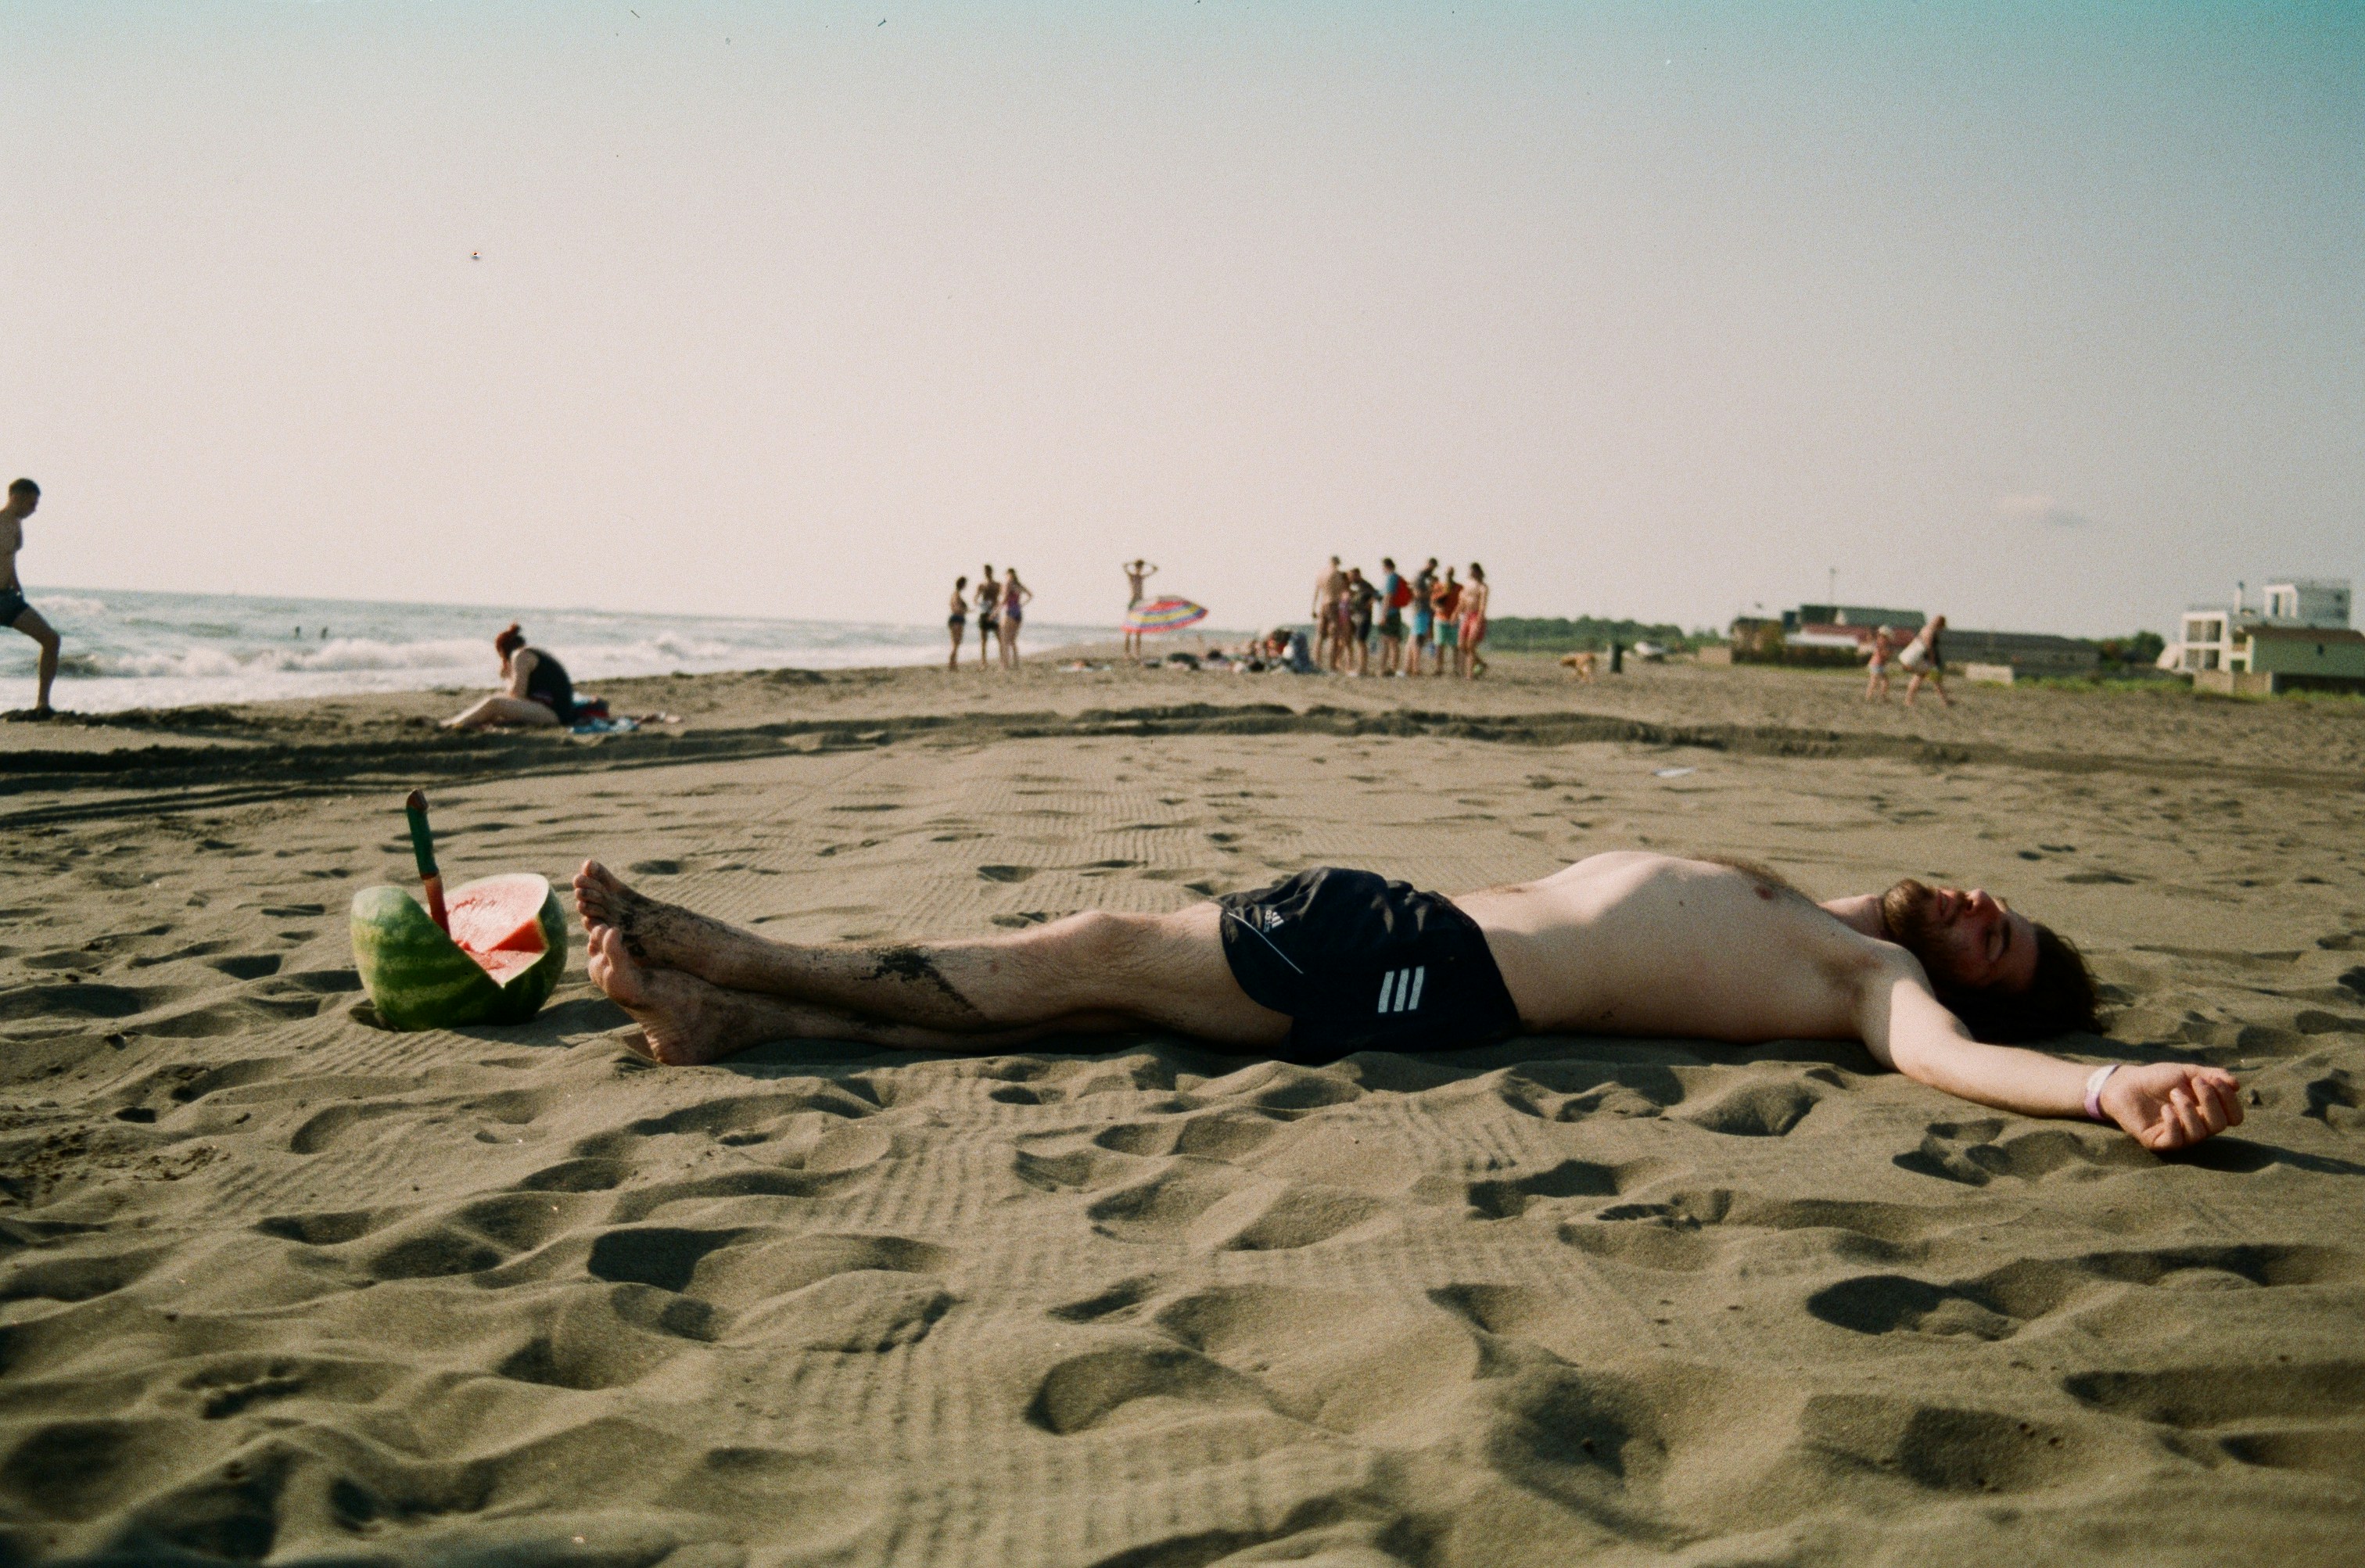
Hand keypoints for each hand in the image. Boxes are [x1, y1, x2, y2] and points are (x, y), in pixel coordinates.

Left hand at [2101, 1062, 2242, 1150]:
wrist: (2125, 1083)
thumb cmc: (2158, 1078)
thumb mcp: (2187, 1072)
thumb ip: (2212, 1075)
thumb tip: (2236, 1085)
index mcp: (2208, 1112)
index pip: (2234, 1117)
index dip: (2231, 1101)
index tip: (2216, 1081)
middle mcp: (2197, 1126)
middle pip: (2220, 1125)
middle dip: (2211, 1101)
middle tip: (2195, 1082)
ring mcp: (2179, 1136)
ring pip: (2199, 1134)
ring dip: (2189, 1109)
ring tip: (2174, 1092)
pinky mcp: (2159, 1142)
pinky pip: (2176, 1140)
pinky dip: (2174, 1121)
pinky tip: (2165, 1108)